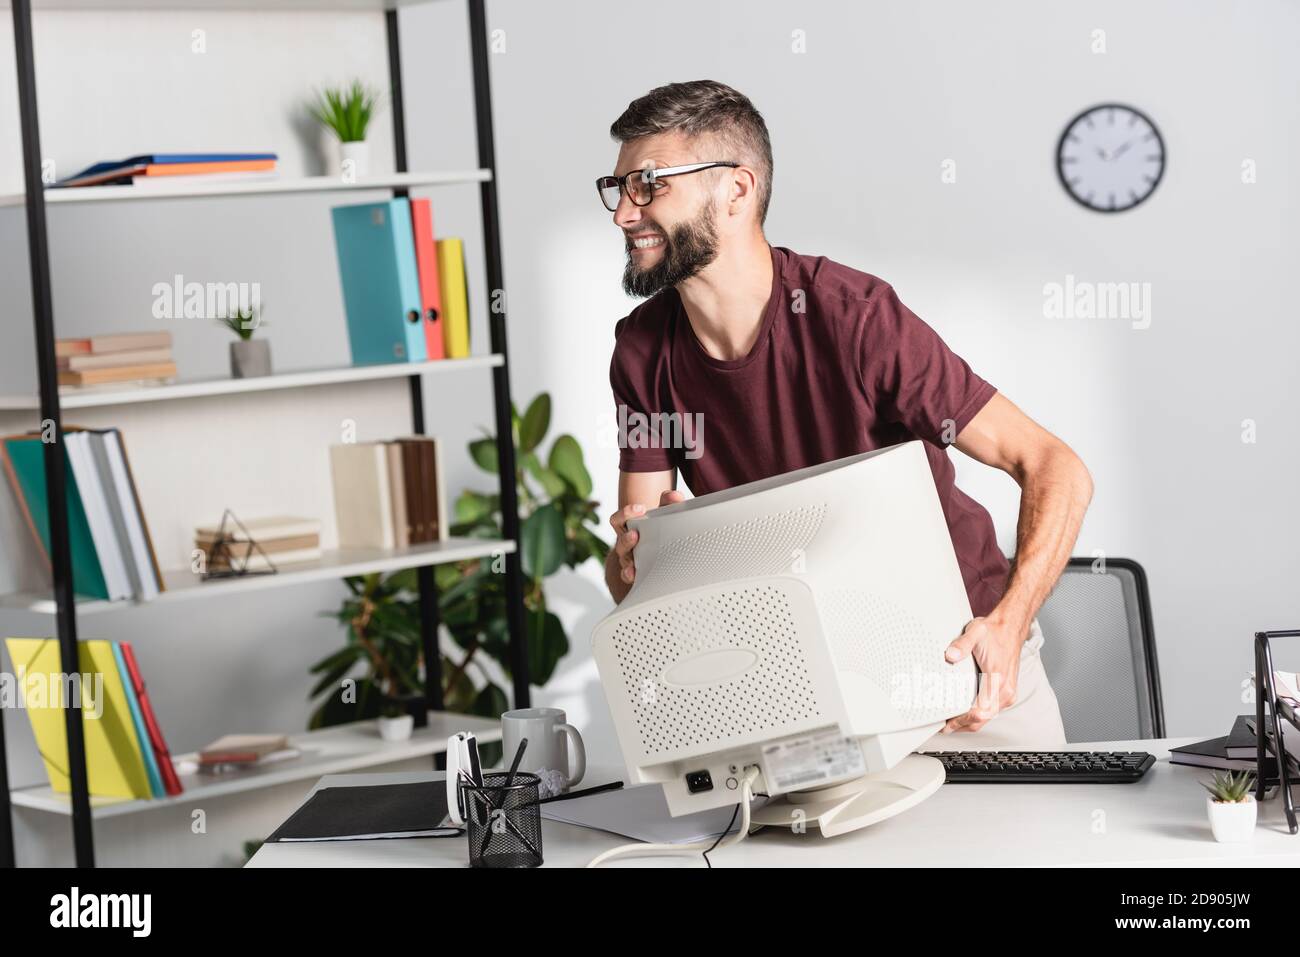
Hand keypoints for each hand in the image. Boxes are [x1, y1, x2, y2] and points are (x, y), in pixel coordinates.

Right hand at [607, 490, 684, 586]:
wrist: (654, 552)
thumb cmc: (655, 530)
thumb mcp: (661, 513)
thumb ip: (668, 503)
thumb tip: (675, 496)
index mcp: (628, 527)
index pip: (618, 519)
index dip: (625, 513)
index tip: (640, 508)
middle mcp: (625, 543)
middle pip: (620, 541)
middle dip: (627, 539)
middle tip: (635, 534)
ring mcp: (629, 558)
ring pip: (624, 559)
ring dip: (629, 559)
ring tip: (634, 560)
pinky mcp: (634, 572)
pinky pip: (627, 575)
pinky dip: (629, 575)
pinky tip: (634, 575)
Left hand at [940, 615, 1026, 733]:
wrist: (1011, 627)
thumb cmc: (995, 632)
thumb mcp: (976, 632)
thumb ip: (962, 644)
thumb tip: (950, 656)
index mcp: (998, 680)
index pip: (980, 712)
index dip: (963, 721)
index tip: (948, 724)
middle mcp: (1006, 690)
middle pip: (983, 719)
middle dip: (963, 726)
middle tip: (944, 727)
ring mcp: (1007, 692)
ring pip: (988, 716)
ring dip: (970, 721)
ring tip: (951, 721)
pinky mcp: (1006, 690)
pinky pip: (992, 710)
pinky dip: (978, 714)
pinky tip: (965, 711)